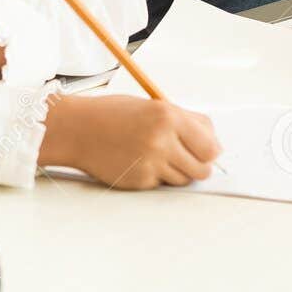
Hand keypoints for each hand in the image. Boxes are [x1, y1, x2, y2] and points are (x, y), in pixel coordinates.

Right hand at [40, 96, 221, 189]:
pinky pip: (161, 184)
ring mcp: (150, 163)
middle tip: (187, 158)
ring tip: (158, 155)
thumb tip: (213, 144)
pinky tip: (139, 161)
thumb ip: (185, 122)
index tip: (208, 151)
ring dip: (177, 172)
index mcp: (168, 116)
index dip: (211, 151)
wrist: (78, 129)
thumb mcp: (153, 106)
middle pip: (202, 169)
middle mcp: (161, 141)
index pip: (210, 146)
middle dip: (198, 165)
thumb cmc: (114, 114)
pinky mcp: (139, 181)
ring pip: (183, 180)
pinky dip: (156, 177)